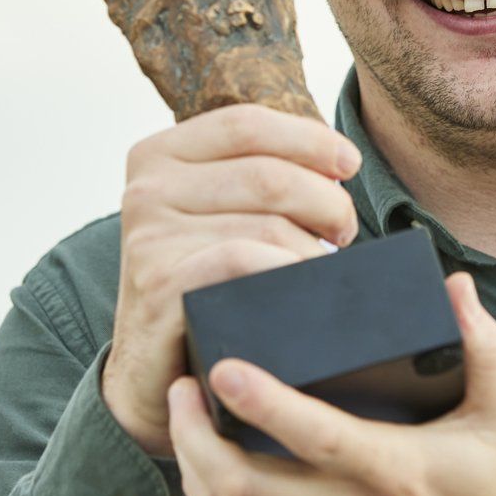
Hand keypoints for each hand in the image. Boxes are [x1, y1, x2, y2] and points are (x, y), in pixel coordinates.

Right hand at [101, 103, 361, 457]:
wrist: (152, 371)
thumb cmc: (203, 284)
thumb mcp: (217, 213)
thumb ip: (257, 174)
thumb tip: (339, 161)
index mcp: (160, 156)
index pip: (247, 124)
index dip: (309, 139)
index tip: (349, 165)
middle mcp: (147, 190)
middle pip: (267, 174)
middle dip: (326, 202)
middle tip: (343, 232)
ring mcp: (149, 238)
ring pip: (267, 223)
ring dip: (315, 249)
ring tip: (325, 267)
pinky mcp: (159, 285)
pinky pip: (243, 260)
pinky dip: (287, 271)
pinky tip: (303, 286)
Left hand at [168, 271, 495, 495]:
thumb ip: (484, 349)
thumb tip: (457, 287)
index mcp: (394, 472)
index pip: (316, 437)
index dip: (262, 402)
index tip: (222, 367)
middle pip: (244, 485)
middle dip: (195, 435)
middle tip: (183, 388)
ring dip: (192, 465)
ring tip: (184, 418)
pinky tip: (204, 465)